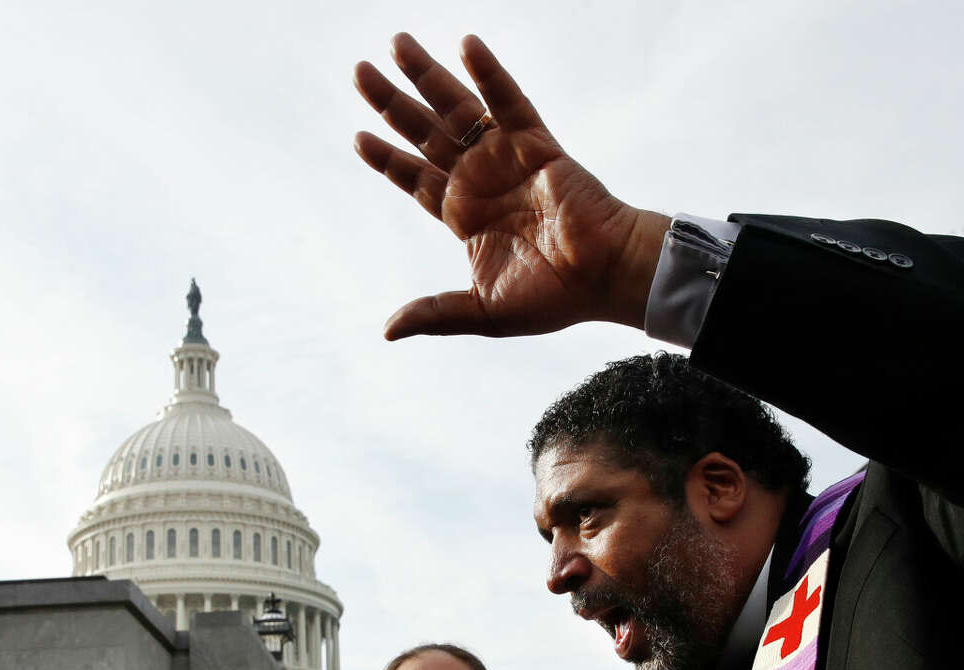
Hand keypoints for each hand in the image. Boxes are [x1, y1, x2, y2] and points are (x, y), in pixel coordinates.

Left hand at [354, 33, 670, 338]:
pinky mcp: (537, 144)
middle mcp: (481, 180)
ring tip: (397, 44)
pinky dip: (489, 73)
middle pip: (425, 133)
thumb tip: (387, 331)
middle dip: (392, 103)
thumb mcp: (483, 311)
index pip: (416, 179)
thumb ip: (436, 313)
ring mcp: (507, 158)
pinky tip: (467, 45)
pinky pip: (509, 101)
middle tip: (358, 72)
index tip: (358, 136)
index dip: (388, 158)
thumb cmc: (554, 298)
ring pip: (457, 109)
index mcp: (465, 216)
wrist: (605, 278)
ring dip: (427, 76)